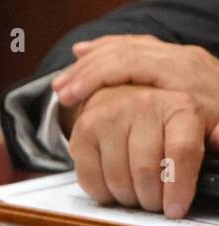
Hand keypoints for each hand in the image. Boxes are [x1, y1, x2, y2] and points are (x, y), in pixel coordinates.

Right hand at [53, 34, 218, 144]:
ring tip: (61, 84)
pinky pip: (126, 45)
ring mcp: (167, 54)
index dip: (97, 77)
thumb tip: (216, 142)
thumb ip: (218, 135)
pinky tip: (80, 55)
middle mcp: (174, 57)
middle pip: (121, 53)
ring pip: (121, 48)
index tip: (72, 95)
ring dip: (87, 65)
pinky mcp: (162, 56)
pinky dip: (100, 50)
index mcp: (185, 71)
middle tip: (60, 92)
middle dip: (85, 72)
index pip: (133, 63)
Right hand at [63, 84, 207, 217]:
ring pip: (118, 181)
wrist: (120, 98)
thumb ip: (214, 137)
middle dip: (152, 199)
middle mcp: (142, 105)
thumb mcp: (199, 124)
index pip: (181, 151)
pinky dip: (104, 194)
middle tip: (155, 204)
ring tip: (137, 194)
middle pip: (146, 171)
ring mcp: (108, 118)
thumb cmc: (162, 120)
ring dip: (128, 199)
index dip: (179, 188)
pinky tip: (115, 187)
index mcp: (177, 105)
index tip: (175, 210)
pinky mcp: (83, 133)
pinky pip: (92, 182)